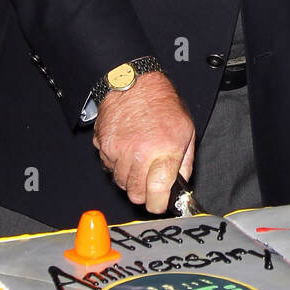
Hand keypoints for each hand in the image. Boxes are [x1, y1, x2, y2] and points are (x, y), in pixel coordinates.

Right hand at [93, 71, 195, 212]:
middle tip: (150, 184)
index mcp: (165, 150)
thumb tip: (180, 188)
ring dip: (130, 178)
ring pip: (121, 183)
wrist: (136, 84)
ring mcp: (119, 150)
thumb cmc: (163, 105)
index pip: (157, 193)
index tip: (159, 204)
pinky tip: (126, 149)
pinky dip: (117, 164)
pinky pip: (109, 167)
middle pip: (136, 194)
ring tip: (139, 161)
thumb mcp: (186, 132)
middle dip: (144, 194)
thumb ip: (184, 164)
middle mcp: (141, 153)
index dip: (158, 204)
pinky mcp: (104, 145)